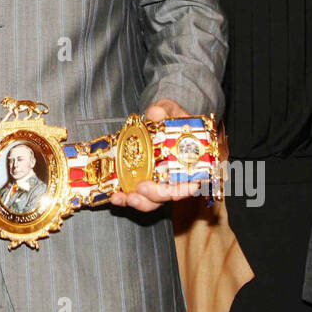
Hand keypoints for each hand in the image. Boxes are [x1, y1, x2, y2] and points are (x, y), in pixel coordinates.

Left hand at [108, 97, 203, 211]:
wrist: (161, 121)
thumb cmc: (172, 117)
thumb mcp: (171, 109)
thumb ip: (165, 110)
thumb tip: (155, 112)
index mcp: (192, 161)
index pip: (196, 181)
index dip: (186, 190)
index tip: (176, 191)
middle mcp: (179, 176)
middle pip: (172, 195)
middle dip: (157, 196)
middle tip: (142, 188)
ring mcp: (162, 182)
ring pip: (155, 201)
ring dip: (140, 202)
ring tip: (124, 198)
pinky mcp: (145, 184)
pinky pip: (138, 196)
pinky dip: (126, 198)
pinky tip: (115, 197)